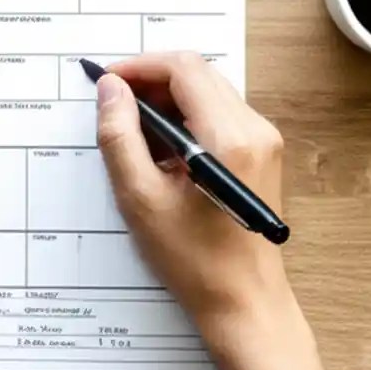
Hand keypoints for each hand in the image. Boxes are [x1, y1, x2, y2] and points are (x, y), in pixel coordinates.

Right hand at [95, 52, 286, 325]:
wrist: (244, 302)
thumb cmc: (196, 261)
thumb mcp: (141, 197)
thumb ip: (120, 136)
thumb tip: (110, 90)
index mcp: (229, 137)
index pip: (183, 69)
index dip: (139, 66)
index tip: (107, 82)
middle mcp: (254, 130)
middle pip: (198, 74)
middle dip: (151, 81)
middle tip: (114, 106)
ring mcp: (263, 141)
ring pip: (207, 92)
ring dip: (167, 101)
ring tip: (134, 135)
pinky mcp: (261, 154)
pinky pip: (218, 115)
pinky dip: (185, 120)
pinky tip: (161, 153)